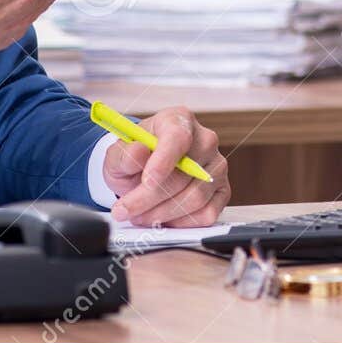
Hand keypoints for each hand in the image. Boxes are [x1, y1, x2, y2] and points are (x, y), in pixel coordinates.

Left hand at [102, 106, 229, 227]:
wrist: (146, 171)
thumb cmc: (136, 157)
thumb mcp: (119, 153)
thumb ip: (124, 154)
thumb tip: (137, 152)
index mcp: (178, 120)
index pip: (178, 138)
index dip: (163, 161)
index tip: (146, 181)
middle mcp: (205, 140)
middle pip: (184, 174)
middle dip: (149, 198)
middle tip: (125, 209)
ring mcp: (217, 166)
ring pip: (195, 198)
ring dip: (162, 213)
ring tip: (139, 215)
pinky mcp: (223, 191)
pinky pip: (206, 213)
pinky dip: (180, 222)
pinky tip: (162, 217)